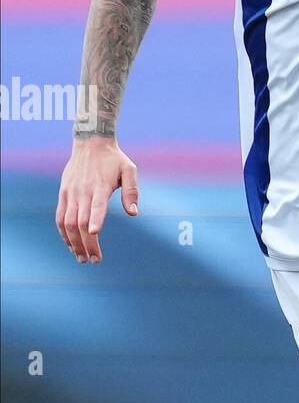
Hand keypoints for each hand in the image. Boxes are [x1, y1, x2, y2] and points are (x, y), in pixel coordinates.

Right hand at [56, 138, 138, 261]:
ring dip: (74, 242)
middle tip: (94, 260)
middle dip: (87, 243)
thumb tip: (134, 213)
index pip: (96, 206)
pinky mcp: (63, 193)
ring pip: (68, 222)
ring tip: (81, 258)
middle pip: (81, 221)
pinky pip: (60, 217)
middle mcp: (83, 191)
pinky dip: (63, 232)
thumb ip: (132, 191)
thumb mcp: (129, 169)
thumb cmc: (113, 159)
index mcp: (100, 186)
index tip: (95, 234)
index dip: (95, 220)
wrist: (90, 142)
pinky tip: (70, 245)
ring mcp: (71, 193)